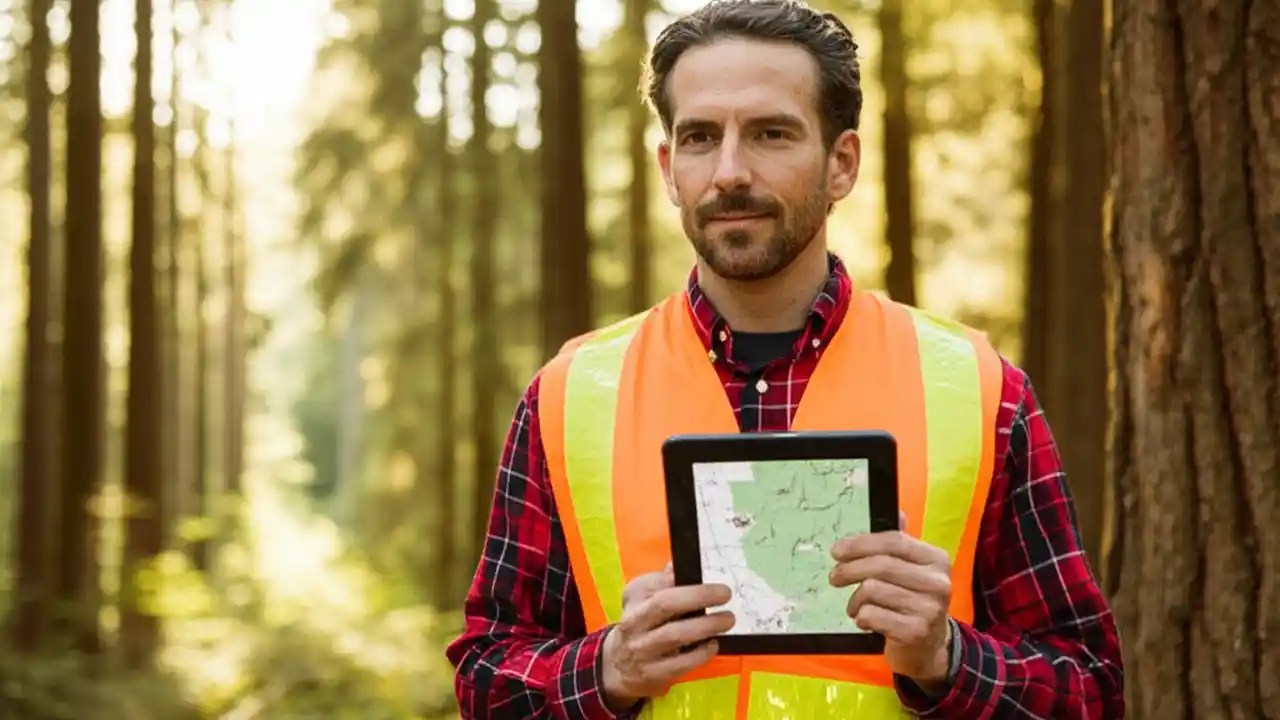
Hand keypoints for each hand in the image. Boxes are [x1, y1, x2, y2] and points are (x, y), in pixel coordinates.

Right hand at [600, 565, 734, 710]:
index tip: (706, 577)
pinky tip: (713, 644)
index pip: (657, 582)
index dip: (683, 578)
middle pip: (664, 604)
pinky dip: (701, 652)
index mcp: (634, 597)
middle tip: (725, 594)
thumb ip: (662, 582)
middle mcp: (634, 621)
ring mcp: (642, 649)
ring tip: (727, 620)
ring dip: (706, 626)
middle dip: (698, 597)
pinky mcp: (653, 673)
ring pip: (675, 634)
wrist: (618, 666)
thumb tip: (678, 564)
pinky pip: (681, 662)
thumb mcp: (643, 600)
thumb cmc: (641, 625)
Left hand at [829, 511, 952, 685]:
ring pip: (872, 590)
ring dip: (855, 599)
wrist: (929, 648)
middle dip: (849, 569)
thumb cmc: (913, 602)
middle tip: (834, 577)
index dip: (861, 543)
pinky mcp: (914, 632)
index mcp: (936, 560)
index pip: (894, 541)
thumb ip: (901, 543)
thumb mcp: (912, 571)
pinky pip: (872, 615)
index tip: (837, 550)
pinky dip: (861, 617)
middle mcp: (937, 582)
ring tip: (855, 606)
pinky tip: (866, 620)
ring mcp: (929, 609)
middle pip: (880, 565)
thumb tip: (897, 512)